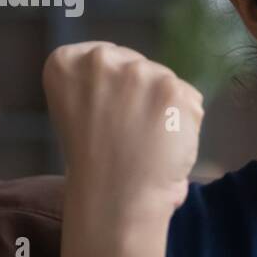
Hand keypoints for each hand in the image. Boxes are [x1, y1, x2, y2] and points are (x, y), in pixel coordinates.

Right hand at [42, 41, 203, 229]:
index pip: (107, 57)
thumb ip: (100, 81)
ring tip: (147, 141)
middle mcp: (98, 60)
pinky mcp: (172, 90)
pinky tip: (166, 144)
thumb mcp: (78, 109)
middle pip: (139, 66)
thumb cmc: (95, 163)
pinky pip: (191, 100)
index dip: (115, 91)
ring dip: (166, 110)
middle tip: (129, 134)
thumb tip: (139, 72)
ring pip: (167, 83)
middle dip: (142, 96)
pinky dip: (187, 123)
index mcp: (65, 62)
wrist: (114, 198)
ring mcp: (137, 72)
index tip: (106, 116)